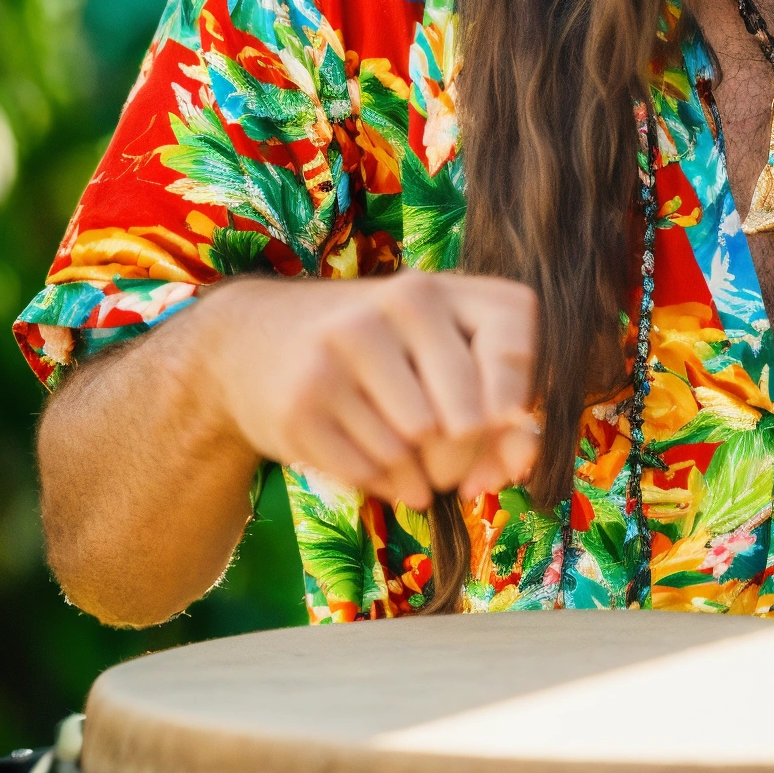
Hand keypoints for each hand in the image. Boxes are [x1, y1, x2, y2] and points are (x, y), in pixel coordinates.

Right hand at [201, 271, 539, 510]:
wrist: (253, 340)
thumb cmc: (377, 355)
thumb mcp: (438, 354)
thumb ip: (500, 408)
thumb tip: (519, 464)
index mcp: (442, 288)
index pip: (510, 338)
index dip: (518, 396)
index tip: (507, 423)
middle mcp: (396, 304)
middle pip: (469, 418)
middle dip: (466, 459)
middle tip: (450, 464)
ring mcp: (343, 347)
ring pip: (417, 452)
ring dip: (420, 476)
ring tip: (405, 455)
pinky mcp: (301, 400)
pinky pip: (371, 472)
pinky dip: (382, 484)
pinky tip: (373, 462)